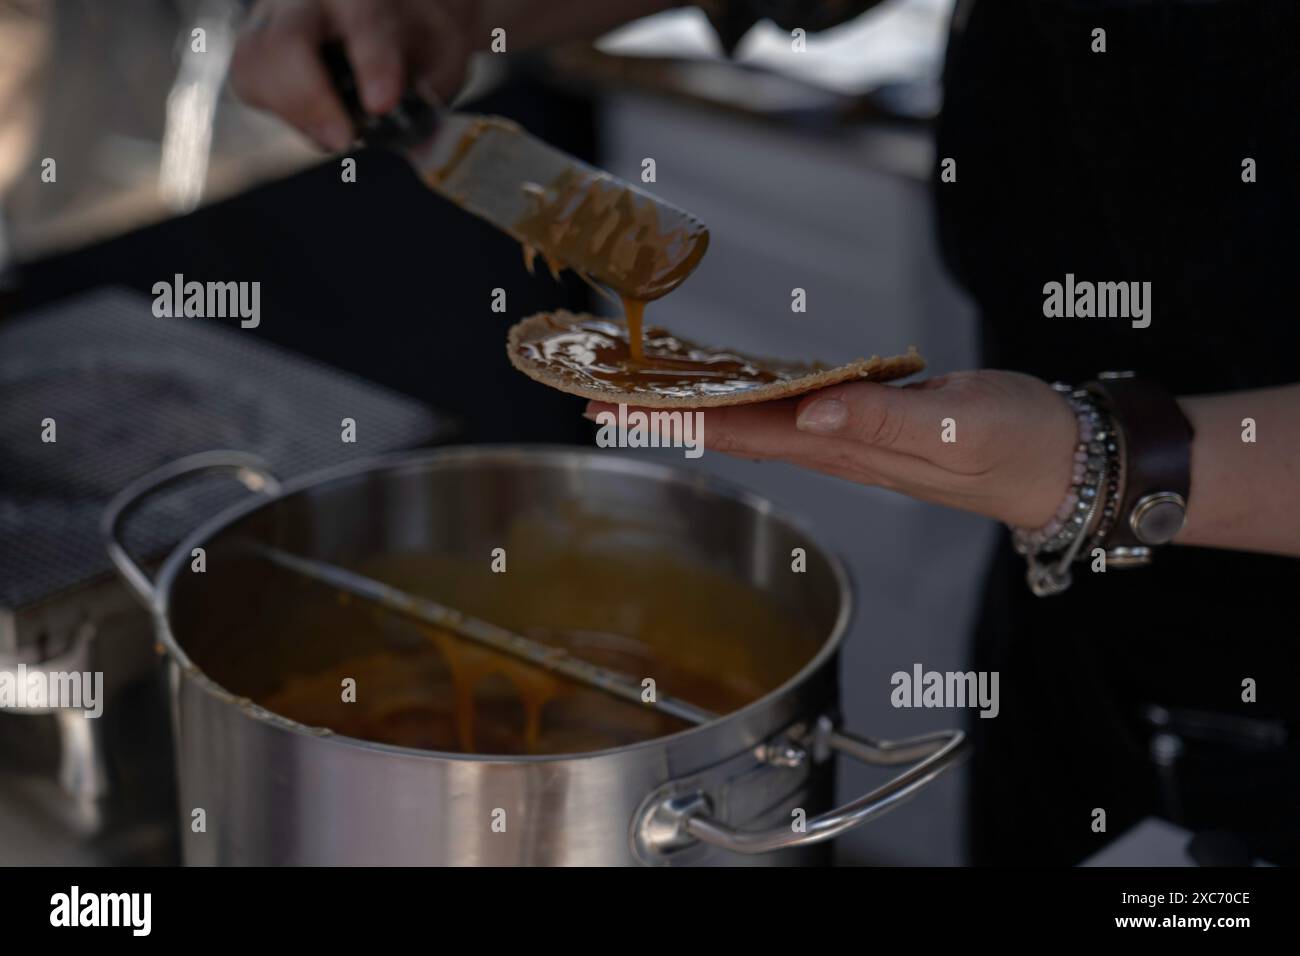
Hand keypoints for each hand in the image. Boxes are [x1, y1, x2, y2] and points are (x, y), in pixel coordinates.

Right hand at [231, 0, 475, 150]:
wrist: (396, 12)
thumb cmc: (416, 35)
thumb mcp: (442, 58)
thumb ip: (431, 95)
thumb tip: (422, 149)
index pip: (364, 20)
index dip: (372, 63)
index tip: (382, 104)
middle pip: (284, 41)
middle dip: (309, 98)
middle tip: (344, 138)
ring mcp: (274, 16)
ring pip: (253, 63)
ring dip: (292, 111)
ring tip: (339, 134)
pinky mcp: (255, 44)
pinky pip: (248, 81)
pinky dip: (283, 111)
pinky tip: (320, 118)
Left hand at [587, 370, 1080, 529]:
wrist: (1060, 462)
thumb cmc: (1017, 444)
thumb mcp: (957, 426)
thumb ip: (885, 421)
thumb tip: (812, 415)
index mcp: (844, 445)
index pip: (737, 430)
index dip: (670, 418)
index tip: (608, 408)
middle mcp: (832, 445)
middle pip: (727, 429)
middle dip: (660, 415)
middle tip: (595, 398)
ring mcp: (846, 438)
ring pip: (751, 421)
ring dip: (693, 408)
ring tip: (642, 392)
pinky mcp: (866, 422)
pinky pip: (786, 410)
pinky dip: (743, 398)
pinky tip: (728, 388)